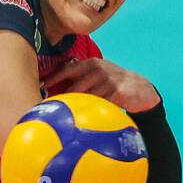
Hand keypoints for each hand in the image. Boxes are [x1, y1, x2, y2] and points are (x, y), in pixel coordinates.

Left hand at [42, 58, 160, 113]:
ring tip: (70, 118)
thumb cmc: (114, 84)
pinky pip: (100, 104)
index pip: (67, 69)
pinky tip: (90, 119)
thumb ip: (81, 77)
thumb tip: (55, 87)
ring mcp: (108, 80)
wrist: (141, 89)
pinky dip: (94, 112)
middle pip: (74, 87)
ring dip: (78, 108)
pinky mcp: (116, 91)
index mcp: (91, 63)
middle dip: (64, 99)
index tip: (41, 86)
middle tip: (54, 110)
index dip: (53, 78)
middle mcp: (98, 69)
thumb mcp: (99, 74)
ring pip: (86, 97)